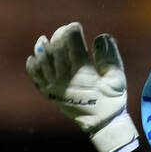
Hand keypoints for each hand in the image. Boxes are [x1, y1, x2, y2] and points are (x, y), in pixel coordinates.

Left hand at [26, 23, 138, 151]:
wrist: (101, 124)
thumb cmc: (111, 100)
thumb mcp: (117, 79)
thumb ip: (110, 57)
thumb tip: (100, 37)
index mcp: (83, 71)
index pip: (72, 42)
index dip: (72, 30)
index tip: (76, 26)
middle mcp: (65, 77)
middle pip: (56, 47)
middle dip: (59, 35)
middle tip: (64, 32)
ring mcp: (54, 86)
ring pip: (43, 60)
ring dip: (43, 47)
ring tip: (44, 40)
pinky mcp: (49, 93)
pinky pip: (35, 76)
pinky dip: (33, 65)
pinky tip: (35, 57)